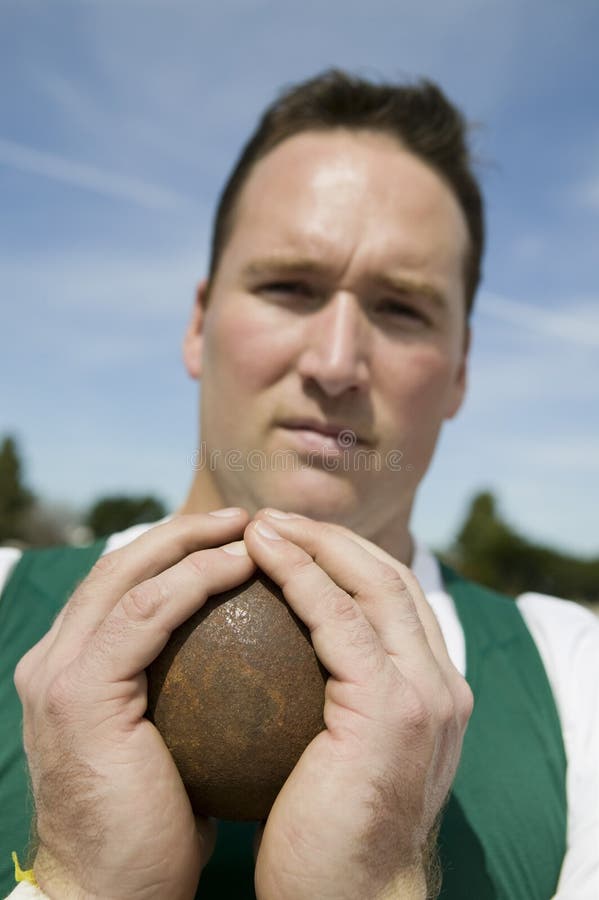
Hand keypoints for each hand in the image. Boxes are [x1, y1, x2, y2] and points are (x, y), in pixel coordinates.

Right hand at [14, 510, 255, 899]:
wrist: (113, 899)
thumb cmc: (156, 829)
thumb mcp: (170, 745)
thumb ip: (181, 693)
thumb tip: (247, 662)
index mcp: (71, 667)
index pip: (124, 585)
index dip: (176, 551)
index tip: (236, 539)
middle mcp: (52, 660)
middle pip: (120, 565)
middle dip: (183, 531)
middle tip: (245, 519)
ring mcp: (58, 674)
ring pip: (128, 575)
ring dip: (191, 542)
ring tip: (248, 531)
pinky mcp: (77, 694)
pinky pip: (143, 616)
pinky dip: (191, 582)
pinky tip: (239, 568)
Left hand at [244, 510, 472, 899]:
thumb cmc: (323, 838)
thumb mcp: (337, 756)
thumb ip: (335, 700)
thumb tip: (284, 661)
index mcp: (434, 692)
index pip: (393, 599)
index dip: (344, 559)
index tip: (290, 541)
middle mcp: (443, 684)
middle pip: (391, 576)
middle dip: (331, 537)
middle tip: (271, 520)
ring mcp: (427, 693)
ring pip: (372, 583)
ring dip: (314, 543)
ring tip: (261, 524)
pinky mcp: (395, 707)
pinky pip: (340, 619)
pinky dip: (301, 577)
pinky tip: (261, 556)